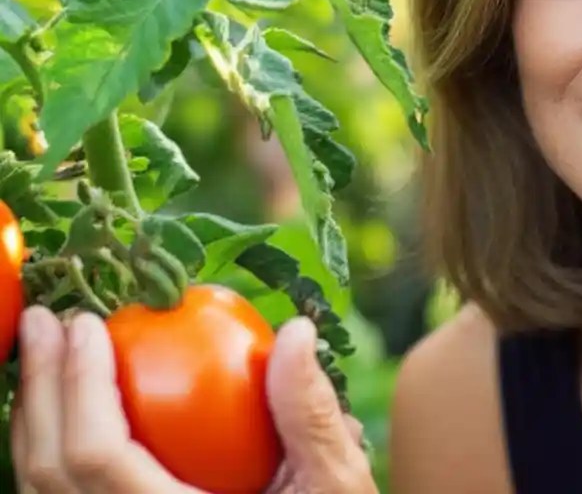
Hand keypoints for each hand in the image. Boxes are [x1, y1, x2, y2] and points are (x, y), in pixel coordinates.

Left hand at [10, 306, 376, 492]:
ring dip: (36, 410)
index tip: (89, 325)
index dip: (81, 386)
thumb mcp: (333, 482)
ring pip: (41, 487)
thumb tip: (295, 331)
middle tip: (45, 319)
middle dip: (41, 385)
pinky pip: (61, 493)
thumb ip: (309, 413)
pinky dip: (50, 439)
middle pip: (50, 470)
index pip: (98, 459)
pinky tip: (67, 395)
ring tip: (45, 347)